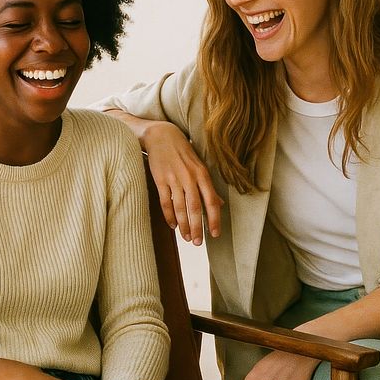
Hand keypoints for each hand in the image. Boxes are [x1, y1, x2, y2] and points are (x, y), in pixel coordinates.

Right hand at [140, 121, 223, 245]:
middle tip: (198, 243)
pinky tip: (172, 226)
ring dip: (184, 225)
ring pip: (180, 207)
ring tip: (186, 238)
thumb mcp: (199, 167)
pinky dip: (169, 215)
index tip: (215, 234)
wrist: (161, 136)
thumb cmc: (183, 153)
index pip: (211, 201)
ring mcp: (174, 178)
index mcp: (202, 174)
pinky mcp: (160, 179)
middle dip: (197, 227)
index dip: (214, 219)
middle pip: (195, 207)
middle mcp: (189, 177)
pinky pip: (165, 201)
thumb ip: (208, 187)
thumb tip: (219, 204)